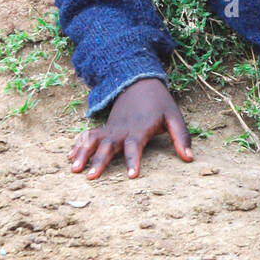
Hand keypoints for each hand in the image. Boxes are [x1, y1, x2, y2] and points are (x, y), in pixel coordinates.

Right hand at [67, 78, 193, 180]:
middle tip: (91, 177)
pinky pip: (89, 136)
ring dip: (83, 154)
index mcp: (140, 128)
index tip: (131, 176)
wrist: (140, 82)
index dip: (132, 160)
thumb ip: (181, 137)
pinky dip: (79, 145)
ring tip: (74, 169)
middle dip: (100, 162)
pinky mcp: (105, 127)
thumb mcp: (174, 117)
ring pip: (94, 141)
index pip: (135, 146)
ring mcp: (111, 128)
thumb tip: (189, 158)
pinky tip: (69, 157)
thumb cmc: (160, 104)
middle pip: (109, 146)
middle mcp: (122, 129)